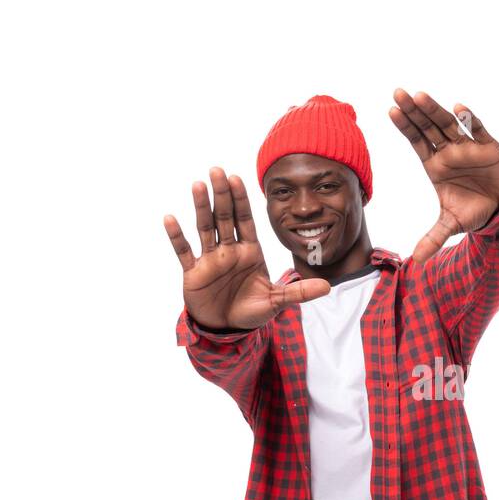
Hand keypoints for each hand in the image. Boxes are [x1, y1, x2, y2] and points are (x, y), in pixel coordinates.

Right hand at [164, 167, 329, 330]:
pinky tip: (170, 218)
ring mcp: (210, 260)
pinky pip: (184, 251)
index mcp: (250, 252)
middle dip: (222, 194)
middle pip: (225, 217)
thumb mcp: (276, 302)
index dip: (242, 200)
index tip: (237, 178)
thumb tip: (328, 286)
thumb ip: (298, 293)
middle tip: (217, 170)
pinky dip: (177, 236)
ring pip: (205, 228)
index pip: (246, 220)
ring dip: (201, 207)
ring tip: (198, 185)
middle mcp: (230, 251)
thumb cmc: (251, 311)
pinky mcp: (194, 273)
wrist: (227, 329)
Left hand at [389, 89, 498, 262]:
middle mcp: (448, 151)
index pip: (416, 141)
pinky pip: (477, 130)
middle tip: (399, 93)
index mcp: (435, 165)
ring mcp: (467, 146)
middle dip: (413, 111)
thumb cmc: (474, 209)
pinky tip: (459, 107)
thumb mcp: (452, 224)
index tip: (391, 111)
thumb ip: (434, 237)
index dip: (405, 126)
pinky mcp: (488, 145)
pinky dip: (469, 120)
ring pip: (448, 124)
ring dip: (434, 110)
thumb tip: (417, 260)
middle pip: (427, 127)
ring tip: (420, 96)